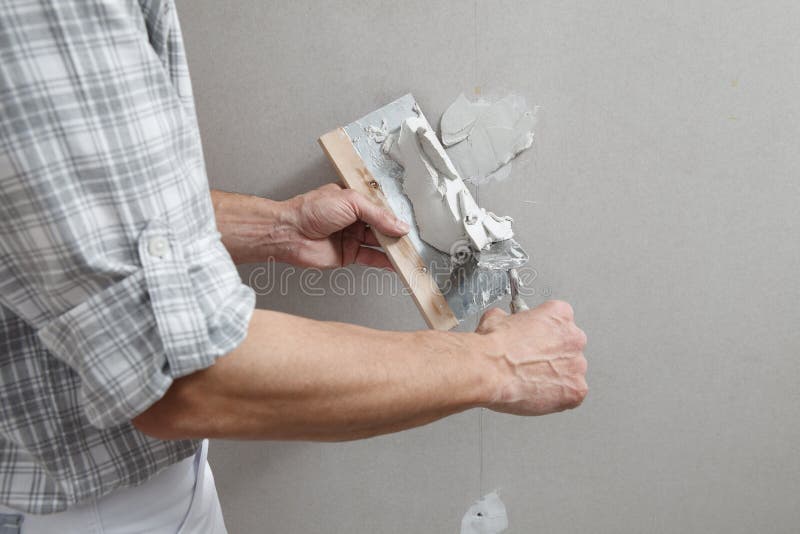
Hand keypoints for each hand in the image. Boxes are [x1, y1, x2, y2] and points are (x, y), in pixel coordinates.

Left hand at [211, 185, 409, 267]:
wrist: (290, 232)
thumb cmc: (310, 210)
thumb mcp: (351, 201)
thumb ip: (377, 214)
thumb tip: (398, 225)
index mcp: (354, 200)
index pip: (381, 207)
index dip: (395, 214)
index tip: (410, 221)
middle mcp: (354, 218)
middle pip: (382, 226)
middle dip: (397, 232)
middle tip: (413, 238)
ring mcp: (352, 237)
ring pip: (379, 243)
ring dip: (393, 248)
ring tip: (408, 252)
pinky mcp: (348, 254)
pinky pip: (371, 258)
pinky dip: (385, 262)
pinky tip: (396, 263)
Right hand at [476, 300, 587, 415]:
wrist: (488, 371)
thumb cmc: (493, 347)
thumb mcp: (497, 318)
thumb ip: (511, 319)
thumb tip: (506, 322)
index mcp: (559, 314)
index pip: (560, 320)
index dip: (544, 333)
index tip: (535, 340)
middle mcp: (574, 337)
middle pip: (570, 347)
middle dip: (553, 355)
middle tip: (532, 362)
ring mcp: (577, 365)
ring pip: (571, 372)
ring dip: (556, 376)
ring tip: (531, 380)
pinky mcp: (576, 390)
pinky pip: (572, 394)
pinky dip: (557, 397)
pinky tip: (537, 393)